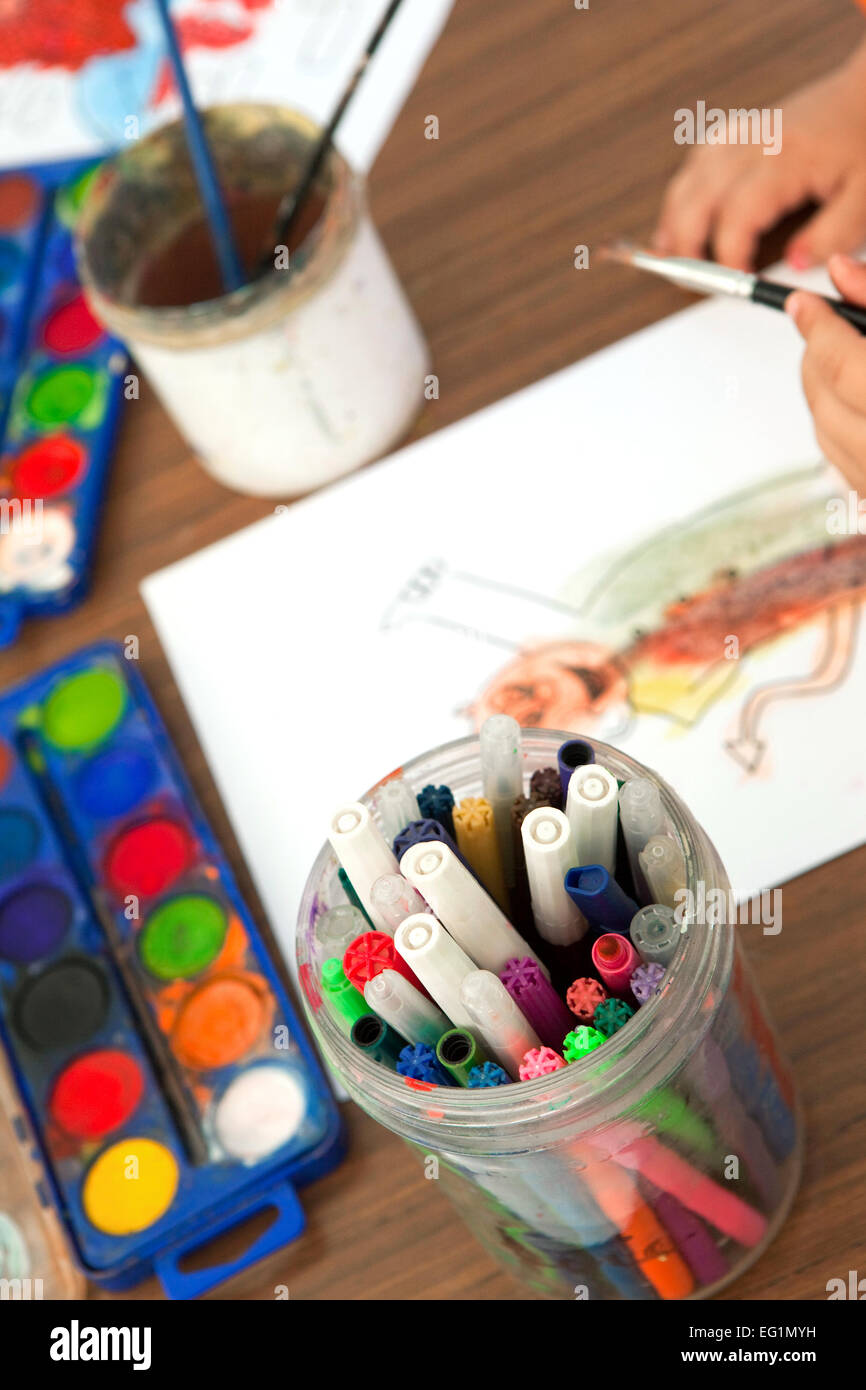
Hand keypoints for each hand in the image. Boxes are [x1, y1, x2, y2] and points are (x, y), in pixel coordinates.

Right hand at [653, 45, 865, 270]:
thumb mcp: (865, 195)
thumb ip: (832, 234)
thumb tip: (795, 264)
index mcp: (782, 163)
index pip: (735, 218)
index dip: (727, 255)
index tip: (736, 279)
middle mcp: (754, 146)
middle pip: (696, 199)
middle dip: (683, 243)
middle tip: (686, 278)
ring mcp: (745, 136)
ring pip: (690, 178)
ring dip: (673, 217)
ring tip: (666, 252)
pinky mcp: (744, 131)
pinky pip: (699, 159)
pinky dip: (685, 188)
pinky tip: (684, 208)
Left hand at [787, 255, 865, 490]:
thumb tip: (838, 269)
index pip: (840, 364)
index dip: (817, 325)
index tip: (801, 302)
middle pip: (824, 398)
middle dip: (818, 357)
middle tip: (828, 329)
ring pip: (825, 432)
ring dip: (829, 393)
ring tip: (856, 364)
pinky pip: (843, 464)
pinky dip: (845, 429)